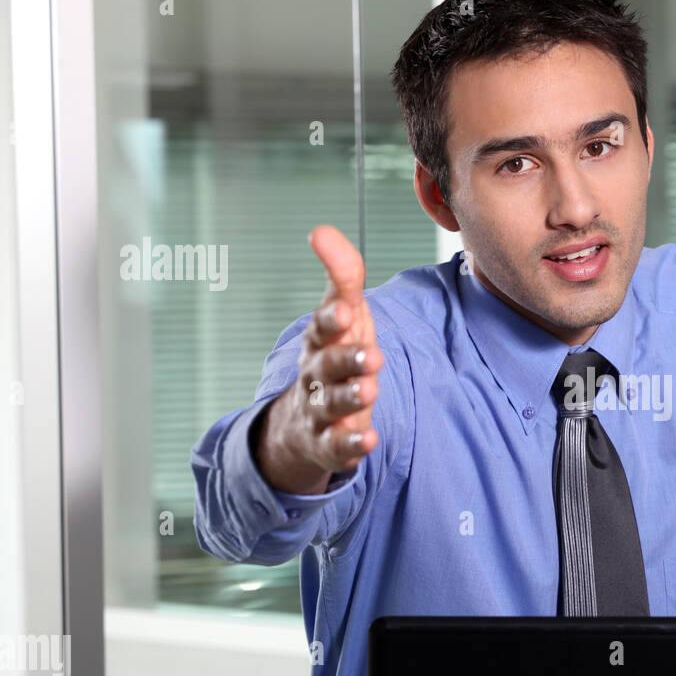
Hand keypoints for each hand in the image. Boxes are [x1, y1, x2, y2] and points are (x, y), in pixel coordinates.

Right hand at [255, 225, 383, 494]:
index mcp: (320, 341)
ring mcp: (321, 409)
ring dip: (350, 398)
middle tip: (371, 356)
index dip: (331, 319)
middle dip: (347, 360)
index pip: (323, 326)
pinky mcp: (329, 442)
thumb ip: (342, 275)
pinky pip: (337, 445)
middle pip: (328, 366)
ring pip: (331, 403)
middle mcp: (316, 374)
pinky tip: (368, 440)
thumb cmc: (334, 353)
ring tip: (370, 392)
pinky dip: (351, 444)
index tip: (346, 311)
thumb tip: (322, 230)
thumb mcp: (342, 315)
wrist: (304, 419)